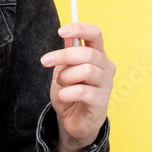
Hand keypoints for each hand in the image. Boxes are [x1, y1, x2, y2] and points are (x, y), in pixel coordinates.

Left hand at [40, 22, 115, 151]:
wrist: (72, 121)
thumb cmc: (70, 93)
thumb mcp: (64, 70)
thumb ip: (68, 53)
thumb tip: (67, 35)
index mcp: (98, 55)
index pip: (95, 34)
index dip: (79, 29)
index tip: (60, 31)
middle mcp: (106, 67)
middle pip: (88, 53)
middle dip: (63, 55)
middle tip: (45, 61)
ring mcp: (106, 84)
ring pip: (86, 70)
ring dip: (66, 76)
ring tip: (61, 85)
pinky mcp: (102, 101)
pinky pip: (82, 91)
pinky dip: (66, 93)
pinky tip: (63, 97)